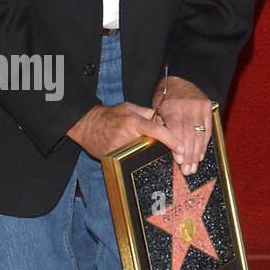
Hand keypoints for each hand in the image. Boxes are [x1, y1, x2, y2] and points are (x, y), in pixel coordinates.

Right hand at [67, 102, 184, 164]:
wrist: (87, 125)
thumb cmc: (110, 115)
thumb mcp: (129, 107)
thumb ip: (148, 113)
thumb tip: (165, 121)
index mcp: (133, 122)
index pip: (157, 131)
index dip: (172, 140)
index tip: (182, 149)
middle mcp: (128, 136)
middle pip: (153, 147)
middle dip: (164, 150)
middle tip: (175, 154)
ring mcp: (120, 150)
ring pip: (143, 156)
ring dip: (150, 155)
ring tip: (149, 151)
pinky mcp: (114, 159)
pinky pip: (131, 161)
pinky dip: (137, 159)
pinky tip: (136, 155)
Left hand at [150, 75, 211, 175]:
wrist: (181, 79)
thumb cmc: (165, 98)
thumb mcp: (157, 109)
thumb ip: (160, 126)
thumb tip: (161, 148)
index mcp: (171, 107)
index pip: (176, 130)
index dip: (178, 147)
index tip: (178, 160)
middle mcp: (187, 107)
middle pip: (189, 135)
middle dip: (188, 155)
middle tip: (186, 171)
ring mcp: (199, 107)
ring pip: (200, 135)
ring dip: (197, 154)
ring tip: (193, 168)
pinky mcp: (208, 108)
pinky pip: (207, 130)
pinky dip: (204, 144)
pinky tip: (201, 155)